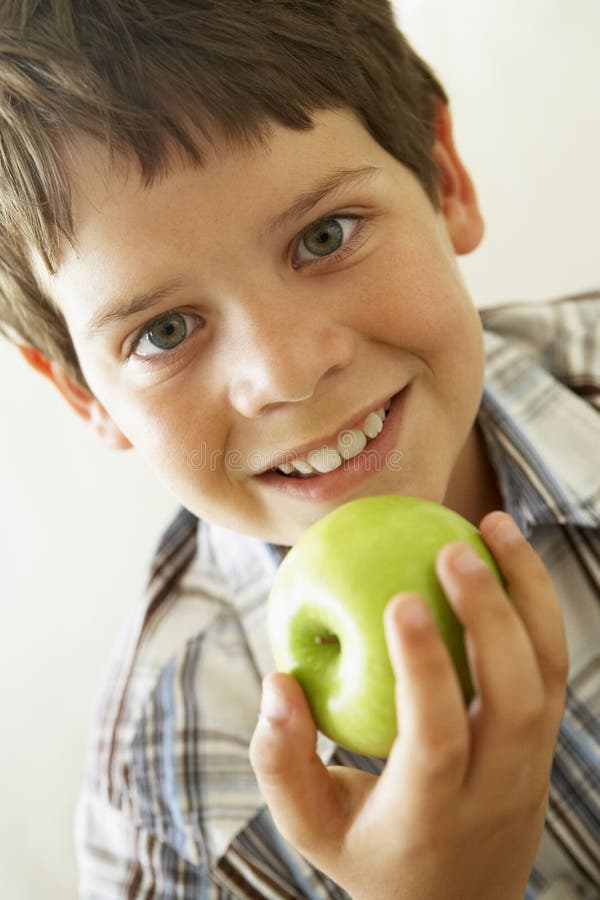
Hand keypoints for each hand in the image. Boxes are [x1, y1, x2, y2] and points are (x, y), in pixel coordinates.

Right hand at [249, 511, 568, 899]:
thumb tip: (278, 682)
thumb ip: (281, 760)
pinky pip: (553, 664)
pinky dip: (536, 604)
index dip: (425, 668)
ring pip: (551, 674)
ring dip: (529, 594)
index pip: (439, 738)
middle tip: (453, 548)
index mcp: (431, 813)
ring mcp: (531, 764)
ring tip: (494, 525)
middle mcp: (496, 789)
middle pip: (516, 700)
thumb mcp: (311, 826)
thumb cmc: (371, 853)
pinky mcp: (543, 739)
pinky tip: (507, 555)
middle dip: (491, 617)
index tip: (401, 599)